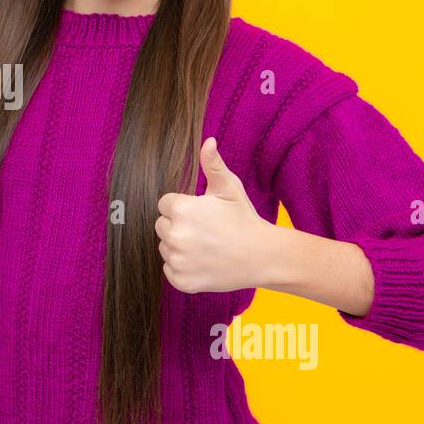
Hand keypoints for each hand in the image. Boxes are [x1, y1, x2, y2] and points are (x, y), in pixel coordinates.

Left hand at [155, 136, 273, 293]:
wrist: (262, 256)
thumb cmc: (243, 219)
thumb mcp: (229, 188)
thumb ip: (213, 164)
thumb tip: (207, 141)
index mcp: (181, 209)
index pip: (164, 204)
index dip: (183, 207)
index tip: (202, 213)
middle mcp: (174, 235)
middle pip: (161, 226)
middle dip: (178, 226)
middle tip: (204, 230)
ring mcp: (177, 260)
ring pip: (165, 248)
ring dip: (179, 246)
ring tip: (205, 246)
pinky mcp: (181, 281)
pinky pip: (170, 269)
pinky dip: (182, 268)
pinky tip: (203, 262)